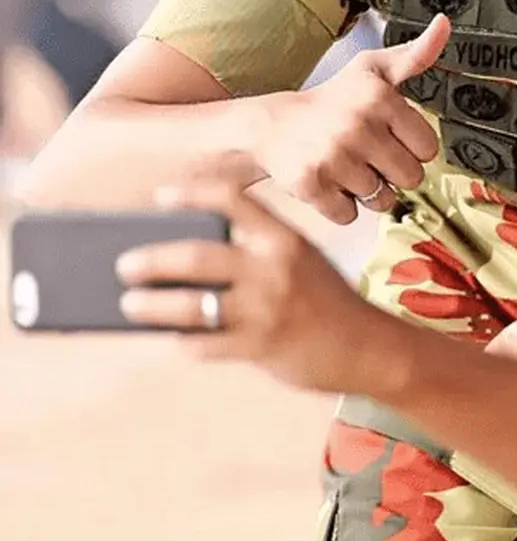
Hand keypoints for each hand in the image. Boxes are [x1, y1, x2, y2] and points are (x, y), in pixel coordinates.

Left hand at [115, 180, 397, 395]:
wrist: (368, 345)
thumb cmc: (325, 300)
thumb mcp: (302, 259)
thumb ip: (258, 250)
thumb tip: (190, 253)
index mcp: (285, 237)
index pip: (232, 201)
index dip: (192, 194)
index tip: (160, 197)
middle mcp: (274, 267)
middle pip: (197, 256)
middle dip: (151, 260)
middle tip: (125, 264)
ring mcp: (266, 308)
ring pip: (192, 306)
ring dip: (152, 305)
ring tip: (130, 304)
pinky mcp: (260, 346)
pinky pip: (204, 344)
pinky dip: (182, 341)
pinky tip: (174, 338)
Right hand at [252, 14, 449, 223]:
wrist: (272, 126)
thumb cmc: (332, 100)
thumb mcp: (374, 70)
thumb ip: (416, 55)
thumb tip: (444, 24)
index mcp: (380, 98)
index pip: (428, 148)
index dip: (411, 146)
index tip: (390, 136)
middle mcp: (358, 126)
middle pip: (410, 177)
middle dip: (392, 171)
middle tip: (368, 154)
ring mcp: (334, 157)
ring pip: (382, 200)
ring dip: (367, 190)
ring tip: (347, 166)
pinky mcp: (311, 185)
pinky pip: (350, 215)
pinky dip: (341, 206)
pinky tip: (329, 181)